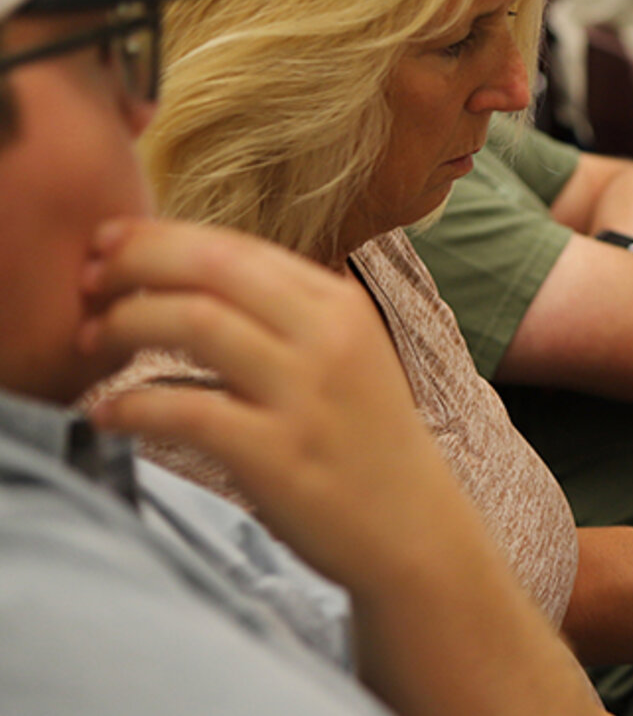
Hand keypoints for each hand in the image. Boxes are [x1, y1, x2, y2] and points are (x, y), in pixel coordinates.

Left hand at [78, 219, 468, 596]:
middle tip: (87, 282)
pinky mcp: (278, 454)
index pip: (236, 246)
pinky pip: (185, 410)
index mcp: (340, 305)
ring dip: (125, 324)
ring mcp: (305, 395)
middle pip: (211, 268)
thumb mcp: (347, 354)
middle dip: (133, 263)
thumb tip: (195, 274)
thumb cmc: (364, 442)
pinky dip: (131, 405)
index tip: (109, 243)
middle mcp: (327, 338)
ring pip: (195, 323)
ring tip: (93, 342)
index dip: (159, 237)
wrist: (413, 527)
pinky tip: (107, 412)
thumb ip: (287, 312)